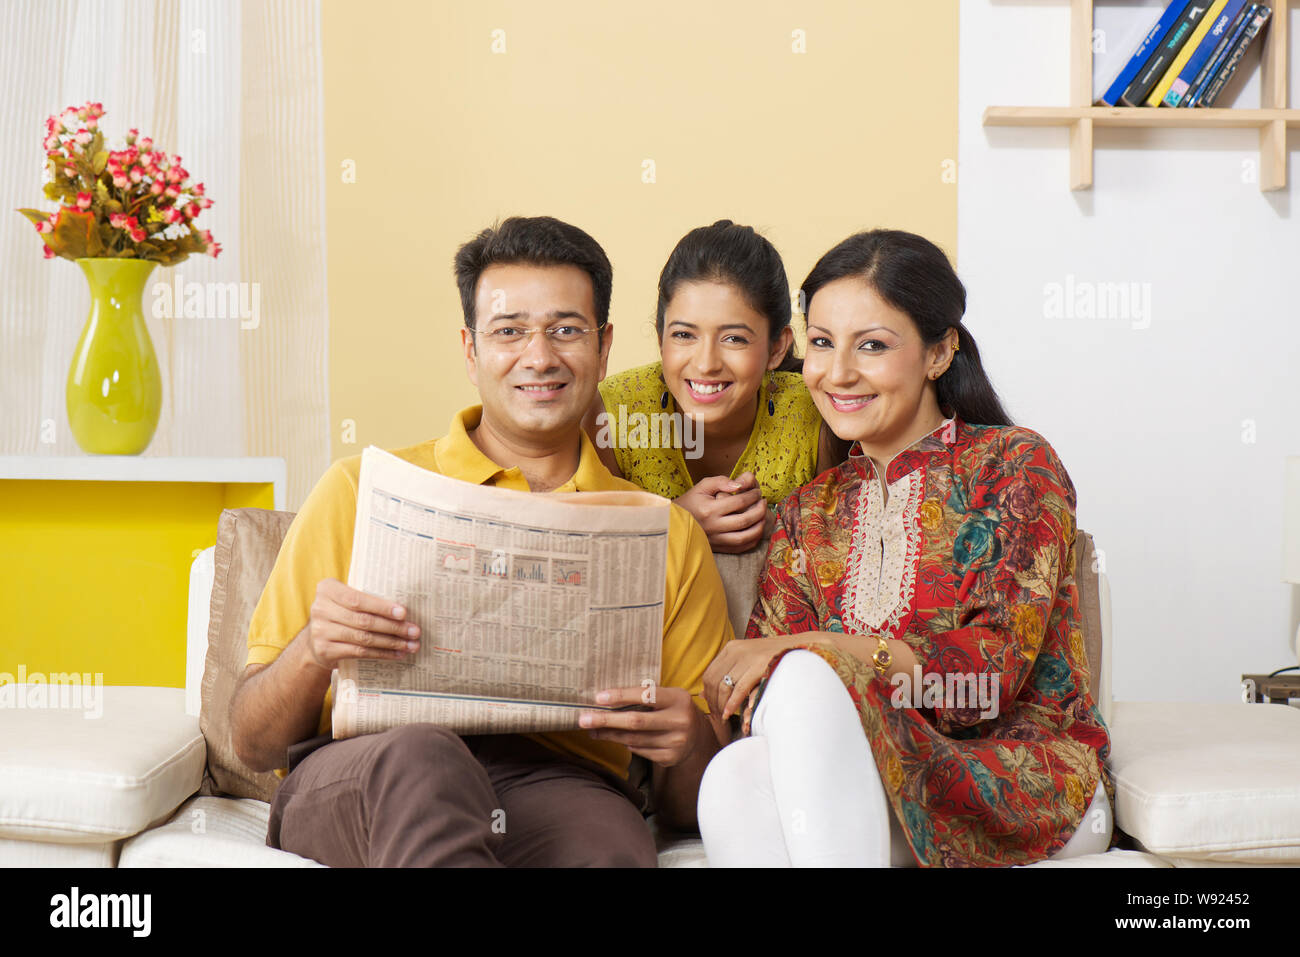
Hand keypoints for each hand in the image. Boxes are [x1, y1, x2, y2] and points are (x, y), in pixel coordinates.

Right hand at [304, 578, 420, 670]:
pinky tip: (396, 654)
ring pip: (363, 638)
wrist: (315, 640)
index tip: (404, 613)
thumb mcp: (346, 601)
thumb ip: (367, 599)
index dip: (382, 607)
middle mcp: (320, 609)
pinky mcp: (324, 650)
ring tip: (410, 644)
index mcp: (327, 589)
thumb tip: (404, 610)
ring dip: (391, 642)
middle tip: (414, 631)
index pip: (358, 599)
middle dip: (393, 627)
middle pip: (364, 620)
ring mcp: (320, 631)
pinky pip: (359, 652)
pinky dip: (381, 654)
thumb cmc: (341, 614)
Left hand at [578, 686, 704, 767]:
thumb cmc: (674, 709)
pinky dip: (626, 745)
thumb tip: (606, 699)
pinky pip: (639, 751)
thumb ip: (645, 696)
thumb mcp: (667, 696)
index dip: (621, 696)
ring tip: (592, 730)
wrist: (698, 736)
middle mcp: (679, 721)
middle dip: (606, 720)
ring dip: (609, 735)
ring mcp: (676, 742)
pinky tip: (617, 739)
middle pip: (636, 721)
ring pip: (633, 740)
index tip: (598, 698)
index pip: (645, 695)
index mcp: (678, 699)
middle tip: (583, 719)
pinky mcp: (670, 758)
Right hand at [674, 471, 767, 553]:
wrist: (674, 523)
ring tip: (763, 516)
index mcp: (710, 509)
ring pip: (745, 537)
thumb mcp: (701, 487)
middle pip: (745, 520)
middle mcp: (714, 526)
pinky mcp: (718, 548)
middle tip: (764, 502)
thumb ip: (721, 481)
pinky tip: (756, 530)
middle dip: (760, 510)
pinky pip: (740, 548)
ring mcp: (716, 540)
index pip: (739, 502)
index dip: (753, 495)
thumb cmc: (690, 502)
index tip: (757, 492)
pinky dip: (752, 540)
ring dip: (759, 527)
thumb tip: (739, 484)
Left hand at [702, 635, 813, 720]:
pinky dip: (732, 703)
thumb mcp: (747, 662)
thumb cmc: (775, 660)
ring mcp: (748, 656)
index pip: (709, 674)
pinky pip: (740, 687)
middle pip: (713, 681)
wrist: (803, 648)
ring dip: (721, 706)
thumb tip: (701, 694)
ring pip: (724, 685)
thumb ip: (727, 675)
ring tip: (724, 720)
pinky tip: (730, 714)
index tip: (713, 710)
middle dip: (713, 703)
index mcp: (731, 648)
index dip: (708, 695)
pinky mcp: (761, 664)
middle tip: (718, 719)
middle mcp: (736, 650)